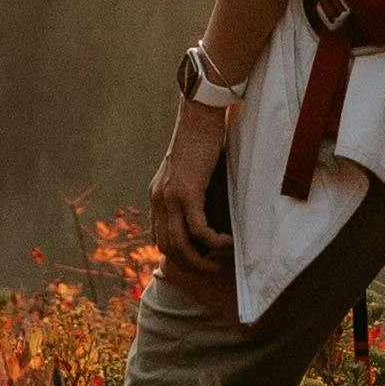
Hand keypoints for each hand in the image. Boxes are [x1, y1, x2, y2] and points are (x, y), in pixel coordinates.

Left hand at [148, 88, 233, 284]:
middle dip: (190, 265)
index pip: (159, 237)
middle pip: (168, 248)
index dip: (177, 255)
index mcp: (157, 195)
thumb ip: (191, 192)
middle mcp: (159, 200)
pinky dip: (214, 242)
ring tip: (219, 263)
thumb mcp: (190, 171)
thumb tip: (206, 213)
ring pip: (181, 245)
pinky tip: (227, 242)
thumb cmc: (200, 140)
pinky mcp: (187, 193)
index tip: (198, 259)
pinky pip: (199, 231)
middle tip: (211, 268)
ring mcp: (170, 198)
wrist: (199, 116)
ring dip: (201, 261)